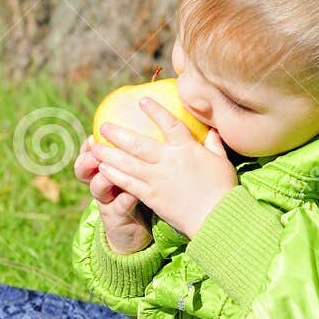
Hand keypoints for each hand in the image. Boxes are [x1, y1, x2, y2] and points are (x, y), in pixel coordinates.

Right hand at [75, 136, 150, 253]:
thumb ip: (136, 156)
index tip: (92, 136)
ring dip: (102, 177)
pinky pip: (119, 206)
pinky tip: (131, 193)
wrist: (135, 234)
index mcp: (103, 172)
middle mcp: (101, 186)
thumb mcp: (133, 175)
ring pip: (97, 187)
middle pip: (84, 170)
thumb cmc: (139, 196)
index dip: (86, 147)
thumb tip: (150, 126)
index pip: (87, 155)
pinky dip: (124, 199)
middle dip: (87, 159)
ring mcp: (107, 203)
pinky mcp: (117, 219)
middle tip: (95, 150)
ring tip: (108, 170)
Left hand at [94, 98, 237, 237]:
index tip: (142, 101)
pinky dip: (114, 174)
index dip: (155, 111)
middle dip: (118, 133)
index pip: (169, 124)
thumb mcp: (222, 161)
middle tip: (103, 126)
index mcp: (187, 149)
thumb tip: (212, 130)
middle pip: (138, 143)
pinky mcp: (151, 196)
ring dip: (109, 153)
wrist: (217, 217)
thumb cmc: (223, 189)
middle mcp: (169, 160)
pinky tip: (103, 169)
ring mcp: (157, 178)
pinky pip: (128, 183)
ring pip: (127, 163)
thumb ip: (213, 144)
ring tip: (94, 147)